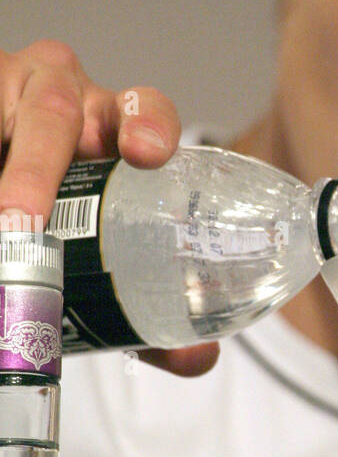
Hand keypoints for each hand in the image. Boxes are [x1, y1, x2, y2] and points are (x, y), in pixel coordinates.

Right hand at [0, 40, 218, 375]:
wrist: (8, 174)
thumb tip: (198, 358)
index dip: (149, 124)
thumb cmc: (67, 206)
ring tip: (1, 227)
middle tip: (23, 223)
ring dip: (5, 180)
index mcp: (115, 128)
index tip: (149, 154)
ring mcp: (11, 98)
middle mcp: (65, 101)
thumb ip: (150, 300)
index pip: (142, 108)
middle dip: (36, 169)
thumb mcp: (105, 236)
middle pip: (53, 115)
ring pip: (1, 123)